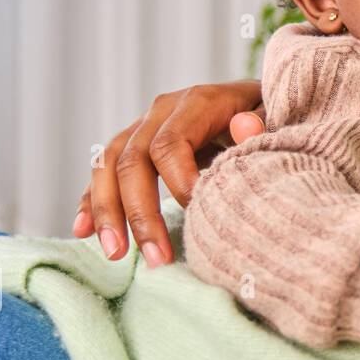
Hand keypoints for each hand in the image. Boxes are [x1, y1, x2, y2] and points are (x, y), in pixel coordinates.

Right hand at [73, 80, 265, 264]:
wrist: (259, 101)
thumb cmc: (272, 113)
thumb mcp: (277, 111)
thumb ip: (263, 121)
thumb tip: (244, 127)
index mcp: (197, 102)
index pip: (171, 144)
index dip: (178, 182)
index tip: (198, 216)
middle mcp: (162, 111)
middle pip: (133, 160)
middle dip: (139, 213)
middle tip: (156, 258)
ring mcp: (144, 127)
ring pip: (109, 166)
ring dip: (108, 212)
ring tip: (115, 254)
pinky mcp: (135, 146)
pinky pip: (104, 172)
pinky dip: (91, 201)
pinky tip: (83, 231)